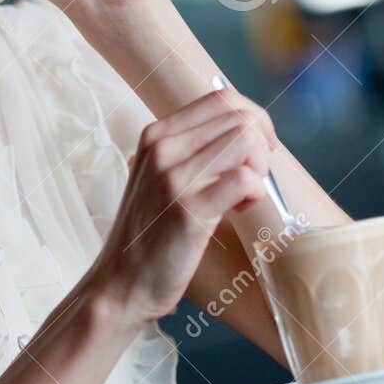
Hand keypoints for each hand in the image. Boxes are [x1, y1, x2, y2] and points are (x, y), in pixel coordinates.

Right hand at [87, 89, 274, 324]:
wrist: (121, 284)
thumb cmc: (151, 236)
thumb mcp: (161, 178)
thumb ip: (193, 152)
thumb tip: (247, 134)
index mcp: (156, 135)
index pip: (222, 99)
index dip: (254, 119)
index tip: (259, 148)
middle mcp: (162, 148)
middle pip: (239, 117)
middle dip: (262, 146)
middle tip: (253, 178)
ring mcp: (173, 176)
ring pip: (245, 141)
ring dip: (258, 169)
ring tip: (243, 196)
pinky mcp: (188, 209)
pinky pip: (243, 180)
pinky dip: (254, 194)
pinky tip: (239, 210)